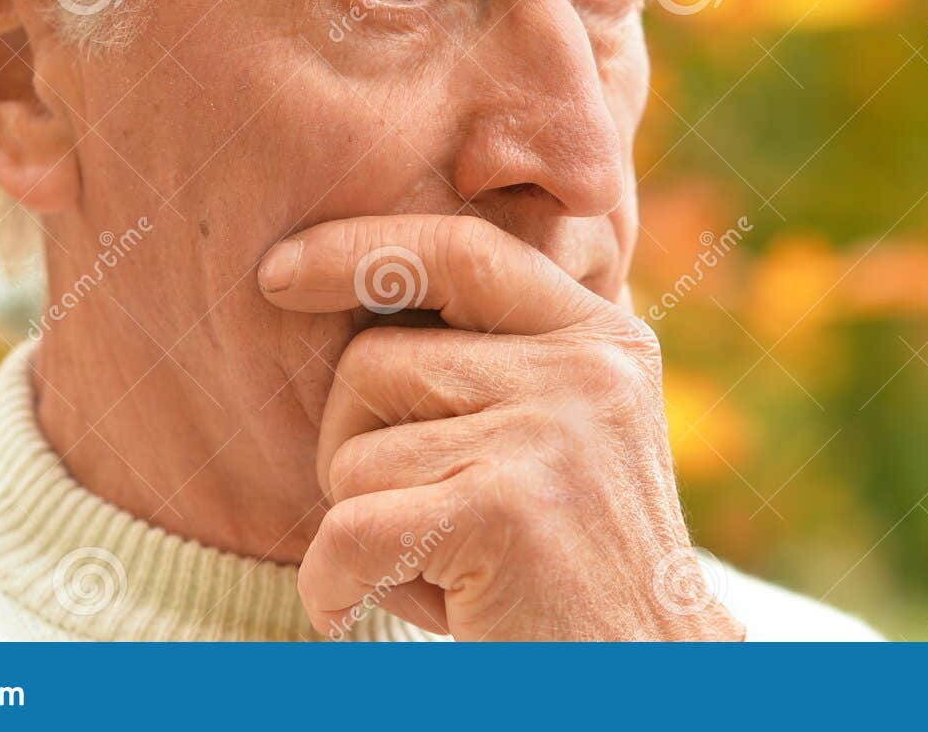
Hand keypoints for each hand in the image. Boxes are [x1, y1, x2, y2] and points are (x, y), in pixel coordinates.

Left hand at [258, 214, 743, 640]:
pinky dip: (332, 583)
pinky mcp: (506, 509)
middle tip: (405, 520)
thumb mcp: (566, 435)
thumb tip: (360, 288)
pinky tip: (359, 609)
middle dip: (352, 447)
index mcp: (601, 336)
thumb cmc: (577, 571)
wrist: (648, 682)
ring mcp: (549, 432)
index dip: (360, 247)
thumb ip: (499, 361)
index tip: (279, 271)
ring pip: (356, 454)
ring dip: (366, 528)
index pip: (463, 250)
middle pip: (374, 360)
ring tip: (443, 570)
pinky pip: (349, 527)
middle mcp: (584, 368)